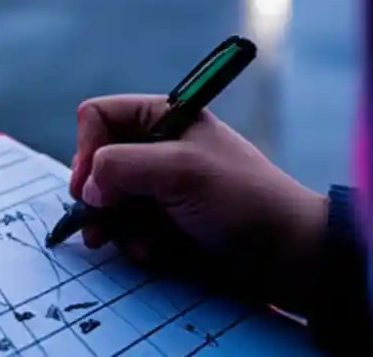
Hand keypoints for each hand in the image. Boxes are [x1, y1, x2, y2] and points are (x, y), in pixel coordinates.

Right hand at [70, 94, 327, 307]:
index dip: (88, 147)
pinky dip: (130, 240)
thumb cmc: (239, 199)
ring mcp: (158, 186)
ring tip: (132, 243)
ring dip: (112, 223)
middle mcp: (155, 147)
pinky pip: (124, 225)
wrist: (285, 255)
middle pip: (96, 160)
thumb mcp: (181, 170)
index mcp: (162, 117)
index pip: (98, 117)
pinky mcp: (162, 221)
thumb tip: (87, 186)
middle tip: (100, 221)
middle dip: (97, 193)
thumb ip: (123, 166)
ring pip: (106, 198)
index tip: (90, 184)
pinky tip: (150, 252)